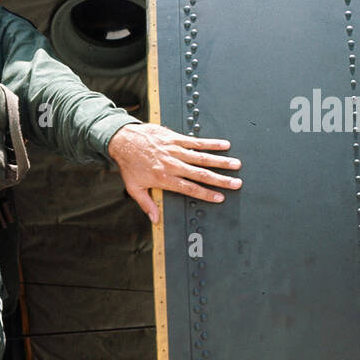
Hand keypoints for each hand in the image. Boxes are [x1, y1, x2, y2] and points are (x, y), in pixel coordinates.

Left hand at [108, 123, 240, 223]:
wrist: (123, 139)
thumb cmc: (129, 165)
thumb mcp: (134, 188)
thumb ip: (147, 204)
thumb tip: (155, 220)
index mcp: (165, 178)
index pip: (190, 188)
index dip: (206, 194)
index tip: (220, 198)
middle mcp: (173, 165)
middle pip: (201, 174)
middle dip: (220, 180)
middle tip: (236, 183)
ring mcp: (175, 151)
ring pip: (202, 157)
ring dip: (221, 161)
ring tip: (236, 165)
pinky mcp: (175, 138)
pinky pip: (196, 141)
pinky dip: (211, 143)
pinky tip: (225, 144)